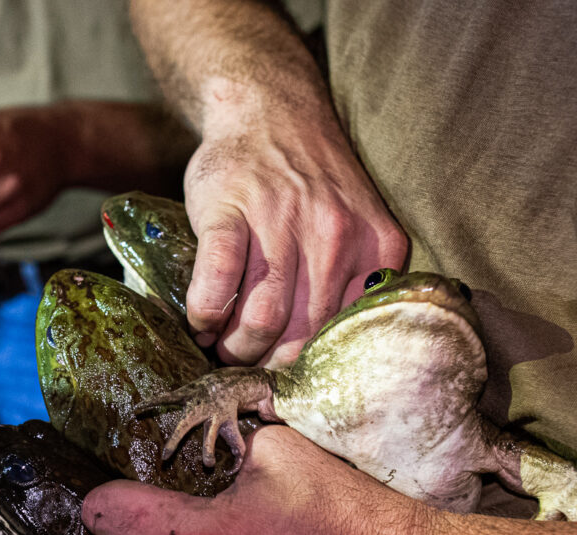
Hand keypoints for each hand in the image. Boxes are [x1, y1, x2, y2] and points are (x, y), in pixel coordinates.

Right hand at [183, 122, 407, 366]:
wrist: (269, 110)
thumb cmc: (309, 182)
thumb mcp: (358, 226)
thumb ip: (354, 281)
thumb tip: (325, 359)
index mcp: (375, 247)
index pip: (345, 334)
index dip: (308, 369)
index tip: (283, 381)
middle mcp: (335, 236)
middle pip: (300, 336)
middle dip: (266, 364)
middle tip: (245, 365)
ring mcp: (281, 221)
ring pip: (262, 318)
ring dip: (233, 346)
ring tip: (220, 345)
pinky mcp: (230, 211)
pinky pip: (218, 281)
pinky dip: (205, 313)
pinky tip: (200, 319)